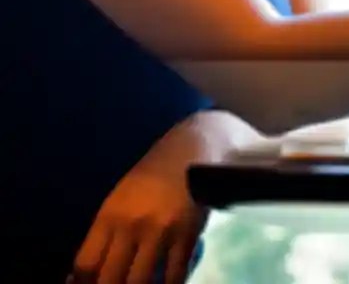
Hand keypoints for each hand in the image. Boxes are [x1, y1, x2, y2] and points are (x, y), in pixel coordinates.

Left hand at [70, 111, 260, 283]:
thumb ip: (105, 234)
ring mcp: (161, 231)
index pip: (85, 264)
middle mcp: (131, 226)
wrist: (192, 151)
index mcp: (109, 216)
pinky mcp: (188, 235)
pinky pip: (175, 274)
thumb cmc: (152, 177)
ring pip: (141, 281)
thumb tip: (81, 275)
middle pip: (110, 278)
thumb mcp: (120, 200)